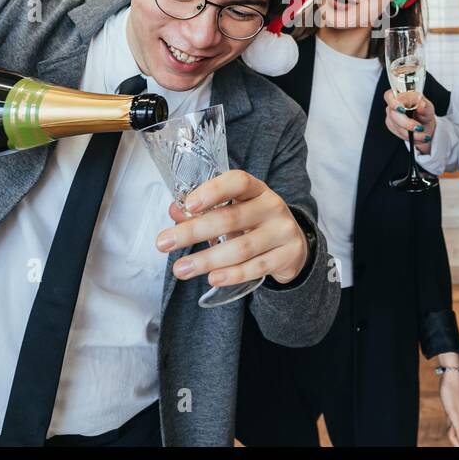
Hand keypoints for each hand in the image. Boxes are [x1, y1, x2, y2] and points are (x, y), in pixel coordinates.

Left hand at [155, 170, 309, 285]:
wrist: (294, 245)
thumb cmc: (255, 224)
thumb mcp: (235, 211)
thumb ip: (204, 210)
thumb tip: (175, 212)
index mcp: (257, 189)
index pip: (238, 181)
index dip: (213, 191)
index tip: (188, 204)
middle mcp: (272, 206)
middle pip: (230, 218)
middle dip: (193, 232)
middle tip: (164, 243)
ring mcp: (282, 231)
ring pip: (241, 248)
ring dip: (207, 260)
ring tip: (181, 269)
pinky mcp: (287, 256)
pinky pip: (257, 268)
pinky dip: (232, 274)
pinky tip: (212, 278)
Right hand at [383, 89, 435, 151]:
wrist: (424, 123)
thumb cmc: (424, 111)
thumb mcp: (428, 107)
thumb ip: (425, 105)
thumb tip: (421, 105)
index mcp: (400, 94)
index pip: (390, 96)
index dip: (394, 103)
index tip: (402, 110)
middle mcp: (393, 104)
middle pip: (393, 114)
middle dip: (407, 123)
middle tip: (419, 128)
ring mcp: (391, 116)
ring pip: (396, 126)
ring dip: (411, 133)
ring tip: (424, 136)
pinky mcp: (391, 126)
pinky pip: (398, 133)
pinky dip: (409, 137)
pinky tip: (418, 137)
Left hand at [438, 360, 458, 446]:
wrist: (452, 375)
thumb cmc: (452, 394)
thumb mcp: (455, 416)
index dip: (452, 434)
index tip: (452, 421)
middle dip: (451, 427)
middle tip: (450, 413)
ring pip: (455, 427)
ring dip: (450, 420)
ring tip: (451, 408)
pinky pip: (454, 420)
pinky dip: (450, 416)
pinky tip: (451, 406)